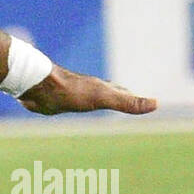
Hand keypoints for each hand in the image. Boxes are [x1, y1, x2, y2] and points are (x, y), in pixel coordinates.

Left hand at [18, 65, 156, 115]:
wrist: (37, 86)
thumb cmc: (70, 91)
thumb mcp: (103, 98)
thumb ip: (127, 102)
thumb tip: (156, 104)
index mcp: (101, 88)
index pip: (123, 93)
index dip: (135, 98)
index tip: (147, 102)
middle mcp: (89, 89)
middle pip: (108, 93)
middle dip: (120, 97)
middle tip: (130, 102)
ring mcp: (73, 94)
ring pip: (90, 98)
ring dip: (98, 101)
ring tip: (103, 104)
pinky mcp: (56, 100)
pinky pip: (71, 104)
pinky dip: (78, 106)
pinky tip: (72, 107)